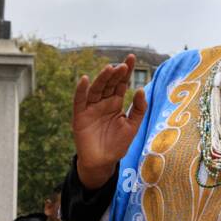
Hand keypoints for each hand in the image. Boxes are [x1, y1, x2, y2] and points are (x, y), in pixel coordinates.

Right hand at [71, 54, 146, 188]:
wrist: (102, 162)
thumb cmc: (117, 145)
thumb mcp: (133, 126)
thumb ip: (139, 109)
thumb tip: (141, 89)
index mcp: (115, 103)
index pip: (121, 83)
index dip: (126, 71)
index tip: (132, 58)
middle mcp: (102, 103)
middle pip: (109, 84)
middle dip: (115, 74)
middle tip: (123, 66)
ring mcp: (90, 109)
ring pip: (96, 90)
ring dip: (102, 79)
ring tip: (109, 69)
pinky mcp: (80, 116)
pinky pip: (79, 101)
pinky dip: (81, 90)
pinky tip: (84, 80)